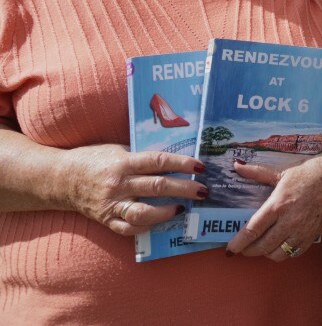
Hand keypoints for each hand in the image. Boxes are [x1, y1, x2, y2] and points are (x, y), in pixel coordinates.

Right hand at [63, 144, 205, 235]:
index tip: (200, 166)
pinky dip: (146, 227)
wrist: (62, 179)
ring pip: (143, 212)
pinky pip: (128, 228)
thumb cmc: (95, 159)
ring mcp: (111, 204)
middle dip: (184, 189)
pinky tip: (161, 221)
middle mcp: (118, 184)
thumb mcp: (119, 149)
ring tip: (183, 208)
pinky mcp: (106, 220)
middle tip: (204, 191)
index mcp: (123, 162)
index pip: (158, 161)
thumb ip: (142, 156)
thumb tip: (175, 159)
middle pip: (156, 186)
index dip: (181, 163)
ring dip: (167, 211)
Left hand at [225, 149, 321, 260]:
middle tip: (242, 249)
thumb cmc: (310, 171)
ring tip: (262, 246)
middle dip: (249, 251)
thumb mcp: (283, 171)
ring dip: (266, 253)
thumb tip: (237, 166)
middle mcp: (290, 221)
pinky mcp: (314, 235)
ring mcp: (303, 230)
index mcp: (279, 204)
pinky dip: (284, 252)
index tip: (230, 249)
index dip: (238, 243)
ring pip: (277, 254)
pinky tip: (280, 245)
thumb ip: (258, 172)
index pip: (252, 230)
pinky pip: (294, 253)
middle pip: (262, 246)